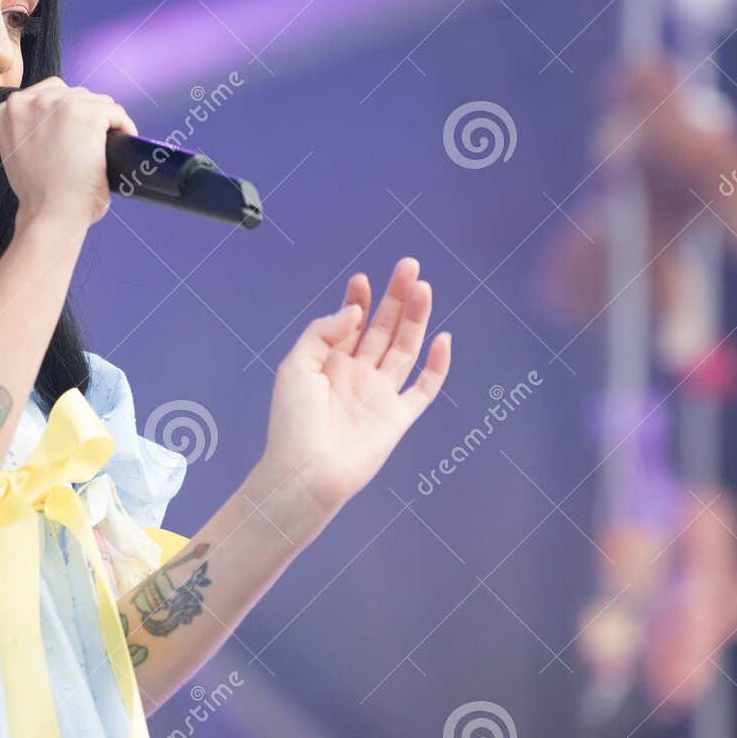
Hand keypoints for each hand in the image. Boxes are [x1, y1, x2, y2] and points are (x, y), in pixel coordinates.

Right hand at [0, 77, 137, 234]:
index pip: (47, 95)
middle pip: (73, 94)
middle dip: (86, 116)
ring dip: (104, 121)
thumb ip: (32, 130)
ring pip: (96, 101)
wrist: (50, 215)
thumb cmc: (40, 196)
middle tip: (93, 144)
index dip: (65, 115)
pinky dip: (124, 127)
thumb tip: (61, 124)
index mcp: (6, 110)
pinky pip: (115, 112)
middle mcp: (28, 101)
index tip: (75, 134)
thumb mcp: (21, 153)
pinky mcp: (86, 113)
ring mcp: (57, 104)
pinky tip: (122, 144)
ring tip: (105, 146)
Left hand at [254, 257, 451, 534]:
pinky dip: (437, 366)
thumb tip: (353, 312)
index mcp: (330, 362)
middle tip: (409, 266)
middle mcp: (358, 374)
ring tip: (424, 287)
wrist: (305, 471)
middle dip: (395, 296)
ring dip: (415, 318)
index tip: (362, 278)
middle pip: (383, 327)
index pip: (351, 322)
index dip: (358, 298)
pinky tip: (443, 338)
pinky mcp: (398, 417)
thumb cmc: (292, 422)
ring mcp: (380, 394)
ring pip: (404, 347)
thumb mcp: (295, 365)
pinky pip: (424, 388)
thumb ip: (323, 333)